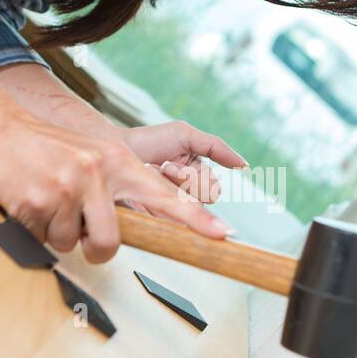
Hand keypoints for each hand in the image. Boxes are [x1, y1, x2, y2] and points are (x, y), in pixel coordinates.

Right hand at [0, 107, 235, 263]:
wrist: (0, 128)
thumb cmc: (51, 150)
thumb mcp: (95, 158)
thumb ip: (118, 189)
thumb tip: (131, 233)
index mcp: (119, 163)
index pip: (165, 196)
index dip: (195, 218)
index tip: (223, 234)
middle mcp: (97, 173)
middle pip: (110, 243)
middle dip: (95, 250)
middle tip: (82, 233)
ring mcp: (66, 188)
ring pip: (71, 244)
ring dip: (57, 233)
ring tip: (48, 202)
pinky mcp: (36, 201)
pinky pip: (42, 238)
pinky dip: (34, 228)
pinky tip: (30, 200)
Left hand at [119, 120, 246, 208]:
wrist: (111, 148)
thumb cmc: (147, 141)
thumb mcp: (185, 135)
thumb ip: (216, 147)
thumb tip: (244, 165)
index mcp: (197, 176)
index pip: (211, 188)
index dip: (191, 176)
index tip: (170, 163)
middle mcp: (186, 195)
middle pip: (200, 202)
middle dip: (179, 182)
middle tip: (159, 168)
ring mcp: (171, 208)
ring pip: (185, 213)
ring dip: (164, 192)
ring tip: (146, 177)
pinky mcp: (154, 218)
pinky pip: (168, 222)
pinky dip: (151, 206)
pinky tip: (139, 193)